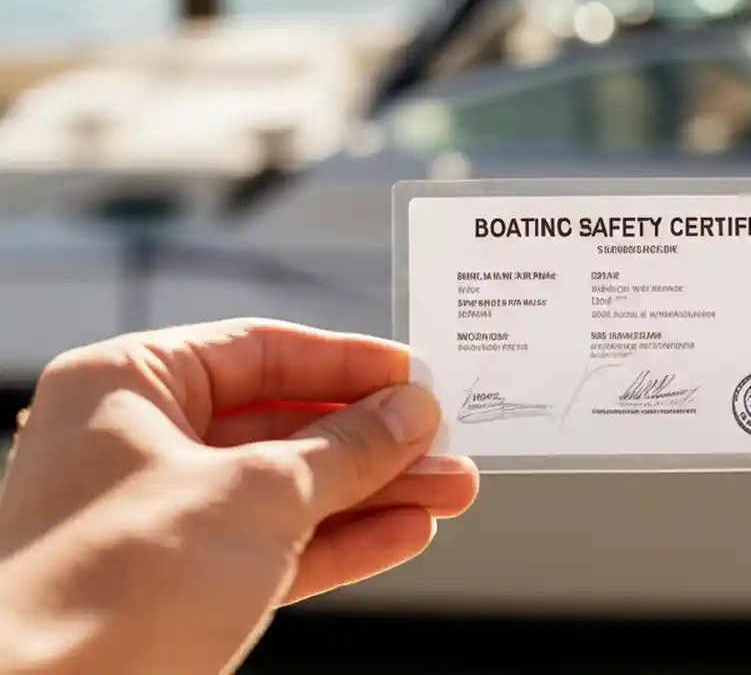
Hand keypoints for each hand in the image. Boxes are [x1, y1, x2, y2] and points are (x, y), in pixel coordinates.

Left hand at [0, 320, 477, 673]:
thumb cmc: (113, 587)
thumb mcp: (257, 495)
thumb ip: (346, 449)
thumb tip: (411, 413)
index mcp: (128, 386)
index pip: (261, 350)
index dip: (348, 361)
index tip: (416, 374)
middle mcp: (141, 444)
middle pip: (284, 423)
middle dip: (375, 440)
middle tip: (445, 443)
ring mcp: (161, 517)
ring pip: (290, 490)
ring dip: (374, 493)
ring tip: (451, 491)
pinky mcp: (182, 583)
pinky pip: (278, 546)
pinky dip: (342, 541)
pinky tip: (404, 533)